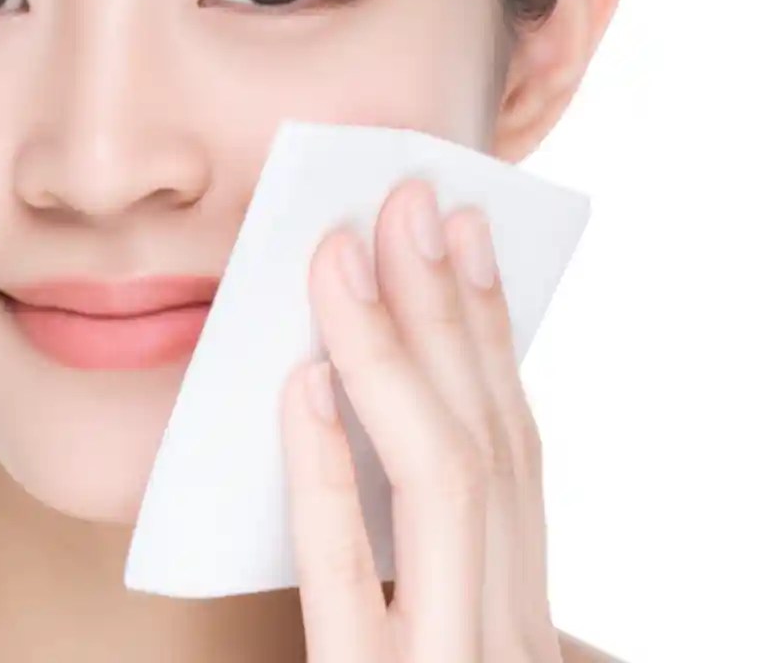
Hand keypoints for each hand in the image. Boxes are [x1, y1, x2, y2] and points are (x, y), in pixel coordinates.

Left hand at [279, 178, 561, 661]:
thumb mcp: (422, 636)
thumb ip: (407, 555)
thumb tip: (335, 403)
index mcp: (513, 614)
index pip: (513, 449)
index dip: (490, 332)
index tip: (463, 234)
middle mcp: (507, 634)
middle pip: (486, 441)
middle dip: (447, 309)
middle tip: (409, 200)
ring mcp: (458, 662)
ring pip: (442, 480)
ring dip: (396, 350)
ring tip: (349, 251)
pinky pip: (344, 572)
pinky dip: (327, 466)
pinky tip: (303, 382)